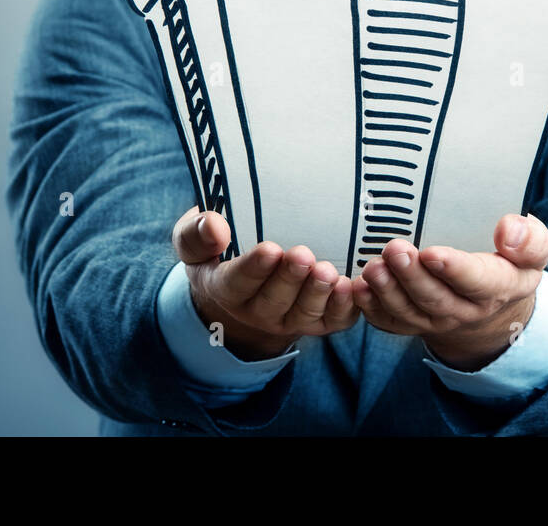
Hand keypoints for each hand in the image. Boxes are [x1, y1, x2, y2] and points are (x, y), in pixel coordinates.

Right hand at [172, 206, 357, 359]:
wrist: (249, 268)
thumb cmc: (220, 245)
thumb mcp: (195, 238)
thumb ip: (197, 234)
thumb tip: (214, 227)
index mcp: (225, 288)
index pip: (237, 282)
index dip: (253, 268)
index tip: (268, 249)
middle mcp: (258, 309)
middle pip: (274, 301)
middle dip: (290, 279)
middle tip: (302, 255)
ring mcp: (290, 316)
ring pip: (305, 313)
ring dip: (318, 294)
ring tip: (328, 273)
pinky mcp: (320, 318)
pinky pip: (334, 320)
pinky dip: (344, 307)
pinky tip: (351, 286)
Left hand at [351, 212, 547, 370]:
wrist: (492, 297)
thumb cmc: (509, 259)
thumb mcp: (533, 248)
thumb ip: (529, 240)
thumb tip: (509, 232)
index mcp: (497, 287)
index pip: (477, 281)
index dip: (454, 269)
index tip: (433, 253)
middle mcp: (465, 309)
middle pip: (435, 299)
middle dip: (412, 277)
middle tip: (395, 250)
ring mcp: (434, 319)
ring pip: (409, 312)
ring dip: (387, 292)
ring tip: (373, 268)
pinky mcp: (410, 321)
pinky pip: (389, 322)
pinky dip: (371, 308)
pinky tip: (357, 288)